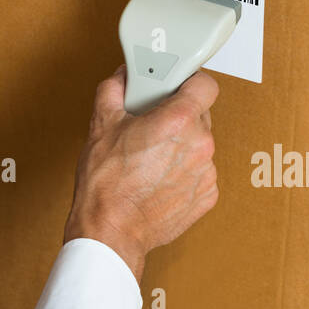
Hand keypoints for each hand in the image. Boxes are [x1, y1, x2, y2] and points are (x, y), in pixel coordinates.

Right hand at [62, 65, 220, 283]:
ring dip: (181, 146)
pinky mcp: (207, 196)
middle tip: (152, 125)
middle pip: (200, 115)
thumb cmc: (105, 184)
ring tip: (151, 158)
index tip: (180, 85)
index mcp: (179, 121)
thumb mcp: (101, 124)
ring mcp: (206, 173)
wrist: (110, 231)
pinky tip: (158, 179)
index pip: (206, 85)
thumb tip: (122, 77)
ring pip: (199, 145)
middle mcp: (200, 145)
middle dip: (178, 116)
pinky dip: (184, 172)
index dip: (191, 82)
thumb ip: (114, 89)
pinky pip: (200, 172)